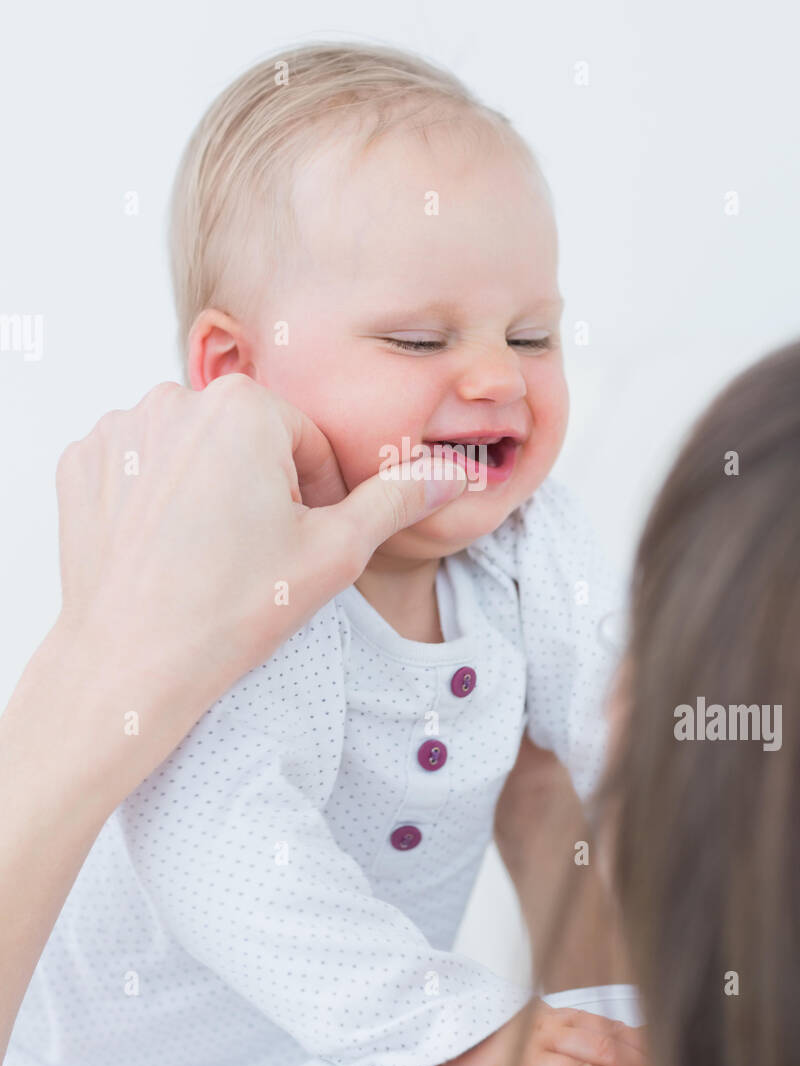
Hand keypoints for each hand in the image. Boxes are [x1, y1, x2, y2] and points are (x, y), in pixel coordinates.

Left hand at [54, 374, 467, 775]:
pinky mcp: (81, 463)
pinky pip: (140, 464)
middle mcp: (173, 400)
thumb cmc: (233, 610)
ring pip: (194, 450)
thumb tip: (453, 473)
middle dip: (262, 487)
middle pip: (247, 439)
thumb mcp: (337, 551)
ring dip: (211, 487)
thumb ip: (397, 498)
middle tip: (258, 554)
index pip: (306, 440)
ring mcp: (119, 431)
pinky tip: (168, 547)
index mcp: (243, 405)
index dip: (317, 497)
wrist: (133, 665)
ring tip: (212, 554)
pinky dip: (157, 497)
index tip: (302, 543)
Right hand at [419, 1001, 652, 1065]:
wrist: (437, 1024)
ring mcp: (521, 1057)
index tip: (662, 1061)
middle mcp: (542, 1033)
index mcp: (553, 1017)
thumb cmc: (493, 1029)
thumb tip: (623, 1034)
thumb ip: (575, 1026)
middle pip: (599, 1050)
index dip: (637, 1046)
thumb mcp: (537, 1018)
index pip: (606, 1029)